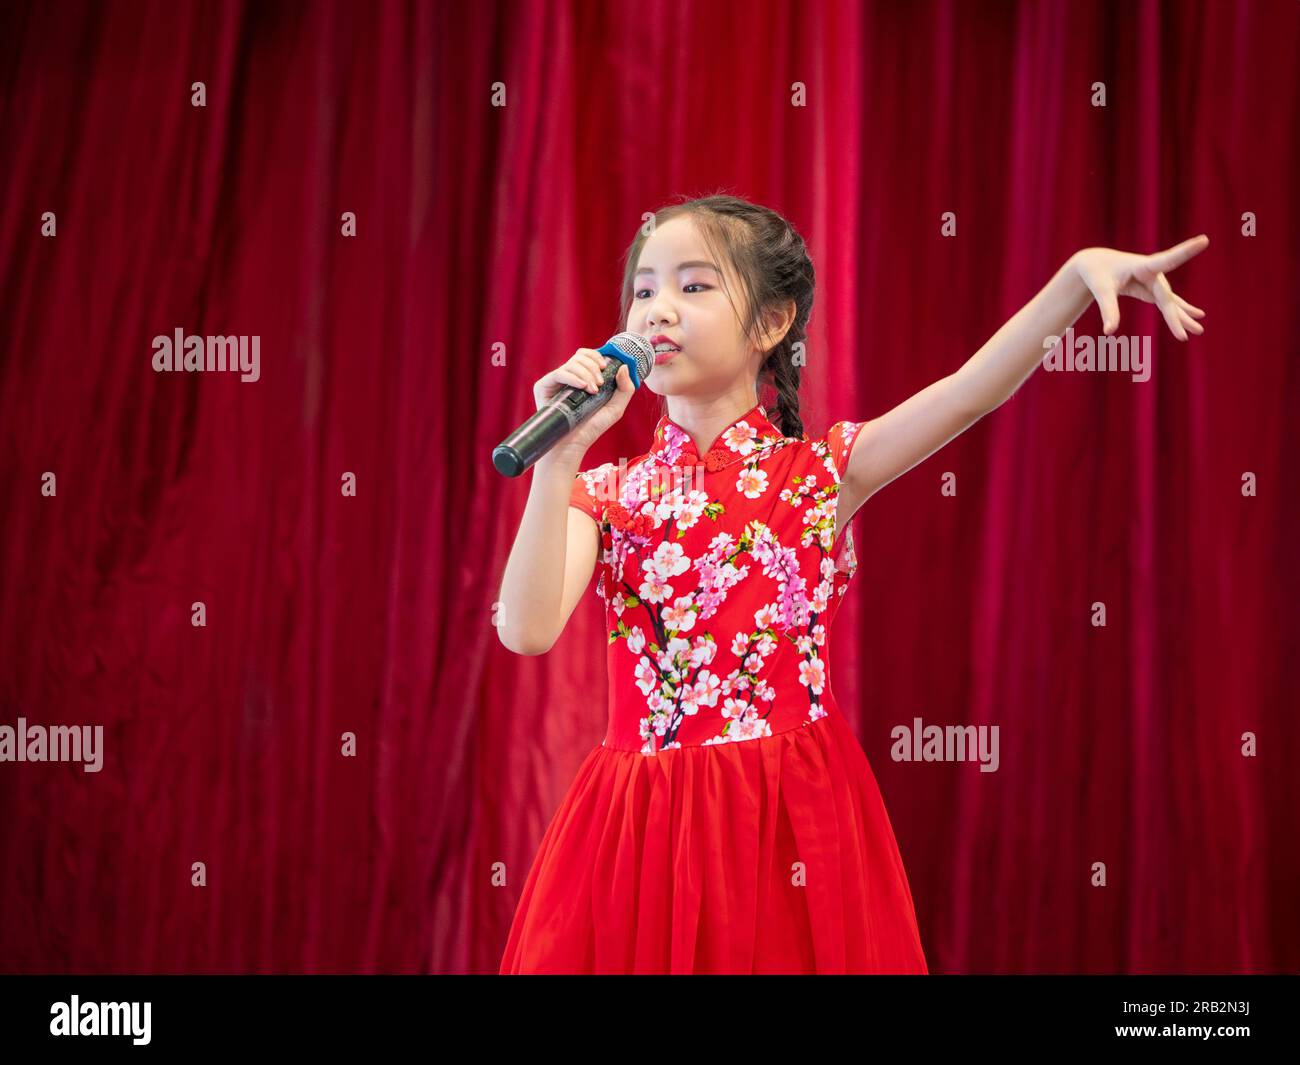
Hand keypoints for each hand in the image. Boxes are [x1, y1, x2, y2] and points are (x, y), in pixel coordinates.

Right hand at [531, 348, 635, 455]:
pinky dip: (573, 377)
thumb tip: (623, 366)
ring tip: (592, 391)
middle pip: (580, 356)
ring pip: (571, 363)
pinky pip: (559, 373)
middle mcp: (568, 377)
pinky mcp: (544, 386)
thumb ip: (625, 388)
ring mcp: (555, 381)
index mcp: (582, 378)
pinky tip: (582, 387)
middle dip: (593, 367)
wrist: (573, 444)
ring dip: (586, 374)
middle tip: (599, 384)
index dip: (596, 356)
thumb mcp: (615, 408)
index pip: (586, 355)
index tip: (605, 367)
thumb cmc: (592, 428)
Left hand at [1073, 235, 1208, 339]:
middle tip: (1187, 335)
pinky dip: (1180, 311)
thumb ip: (1108, 310)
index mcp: (1144, 266)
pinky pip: (1168, 302)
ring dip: (1184, 317)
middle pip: (1167, 298)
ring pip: (1171, 302)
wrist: (1096, 264)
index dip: (1186, 251)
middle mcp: (1154, 272)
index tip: (1204, 240)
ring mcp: (1155, 282)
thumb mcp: (1102, 291)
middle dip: (1176, 317)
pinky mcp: (1152, 289)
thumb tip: (1109, 332)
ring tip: (1198, 330)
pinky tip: (1196, 317)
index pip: (1168, 260)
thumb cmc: (1098, 274)